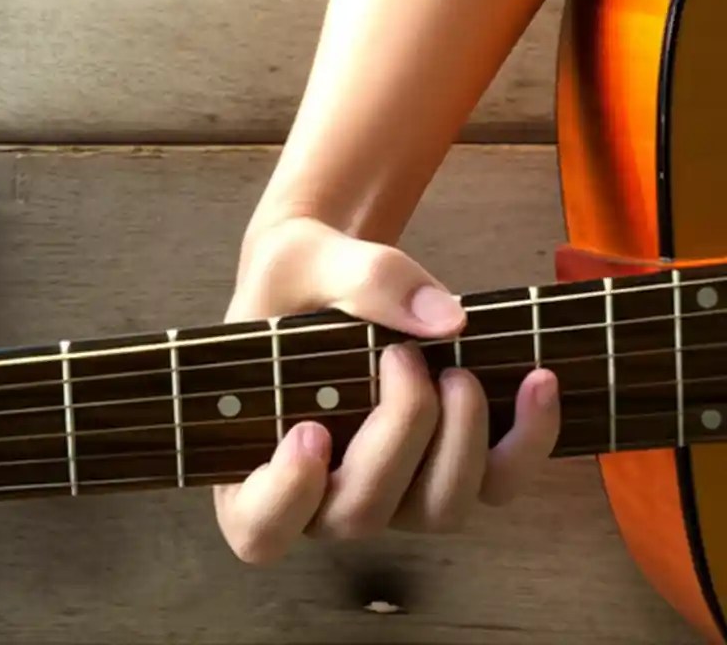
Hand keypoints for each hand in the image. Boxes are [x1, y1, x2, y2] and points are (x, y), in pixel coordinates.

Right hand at [213, 216, 560, 563]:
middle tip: (401, 357)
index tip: (310, 431)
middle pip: (361, 514)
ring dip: (460, 444)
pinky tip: (537, 382)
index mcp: (251, 460)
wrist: (329, 273)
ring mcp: (388, 489)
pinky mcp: (446, 468)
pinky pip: (497, 485)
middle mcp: (320, 494)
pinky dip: (526, 440)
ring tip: (457, 371)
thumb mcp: (303, 260)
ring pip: (435, 512)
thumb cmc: (294, 277)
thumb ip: (362, 281)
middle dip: (397, 435)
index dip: (286, 500)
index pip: (258, 529)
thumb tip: (446, 320)